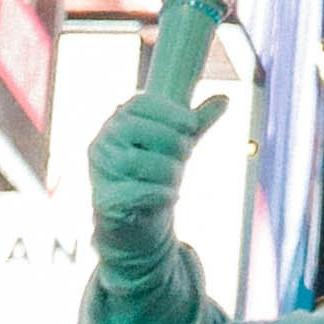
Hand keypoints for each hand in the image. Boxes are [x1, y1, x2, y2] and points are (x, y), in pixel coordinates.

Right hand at [87, 86, 225, 264]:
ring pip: (137, 160)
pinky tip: (170, 196)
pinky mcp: (105, 201)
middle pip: (138, 129)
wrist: (138, 225)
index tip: (191, 125)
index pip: (139, 103)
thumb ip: (197, 123)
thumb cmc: (155, 177)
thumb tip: (224, 99)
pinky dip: (163, 194)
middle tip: (185, 156)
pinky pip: (139, 192)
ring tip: (176, 178)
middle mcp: (102, 143)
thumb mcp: (178, 145)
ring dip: (169, 170)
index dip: (170, 111)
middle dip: (172, 142)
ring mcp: (99, 172)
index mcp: (117, 123)